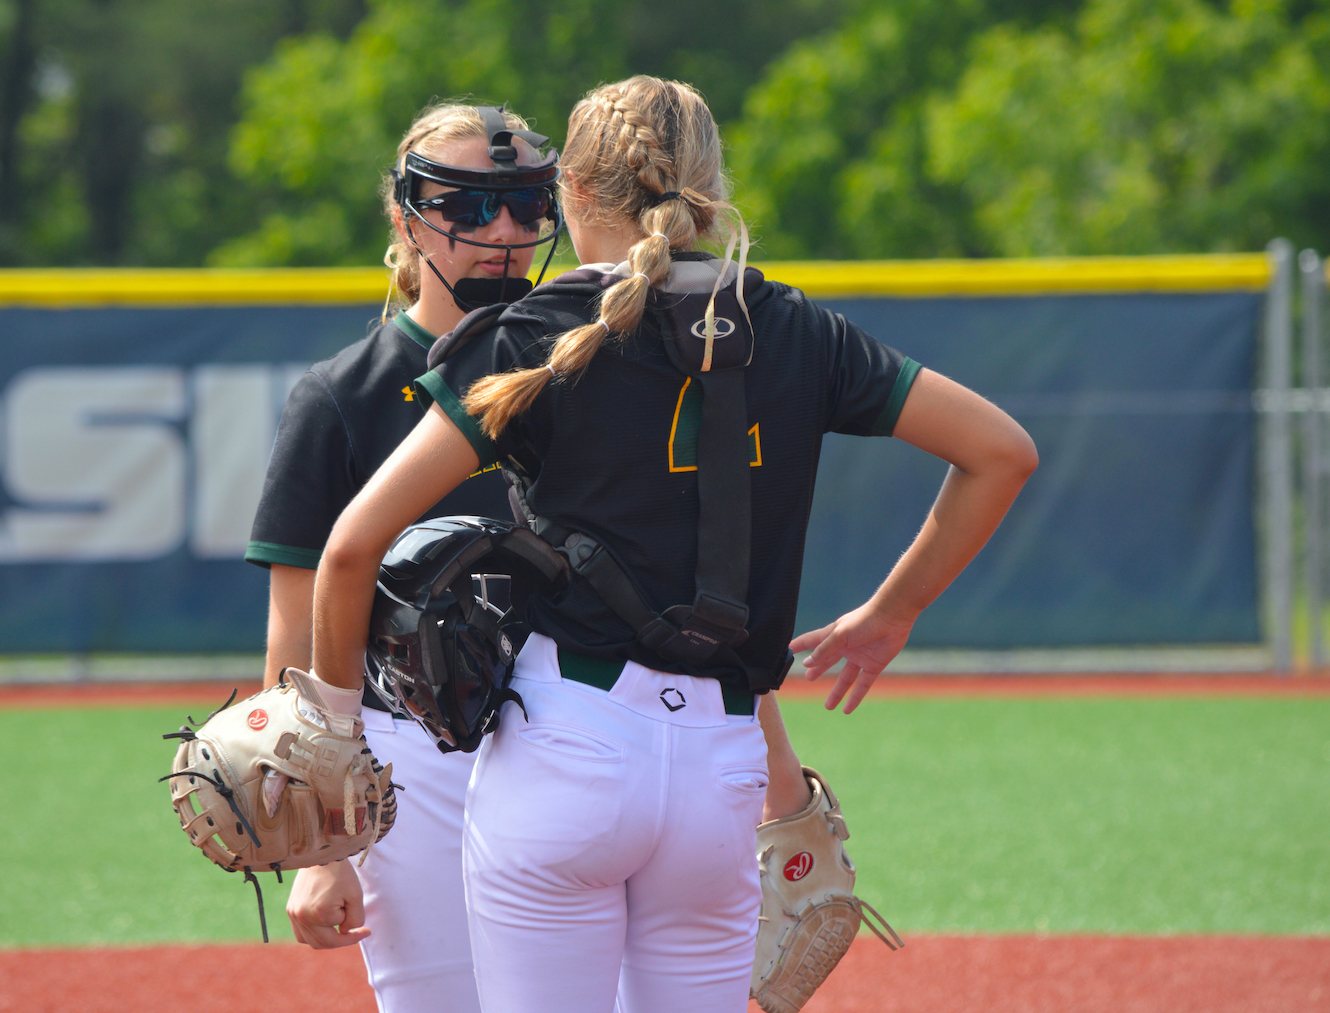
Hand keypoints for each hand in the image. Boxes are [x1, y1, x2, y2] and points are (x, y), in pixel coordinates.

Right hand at [286, 861, 369, 947]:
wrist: (322, 854)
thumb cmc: (340, 873)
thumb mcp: (355, 896)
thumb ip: (354, 919)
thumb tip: (344, 932)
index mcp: (318, 915)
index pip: (337, 939)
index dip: (354, 937)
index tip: (367, 931)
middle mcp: (301, 917)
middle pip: (322, 943)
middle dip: (340, 940)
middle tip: (355, 932)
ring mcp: (293, 913)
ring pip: (309, 940)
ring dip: (326, 939)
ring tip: (340, 927)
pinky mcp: (290, 908)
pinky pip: (300, 932)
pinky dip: (313, 933)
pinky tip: (326, 923)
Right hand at [790, 605, 914, 713]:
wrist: (892, 618)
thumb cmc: (864, 621)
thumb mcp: (839, 636)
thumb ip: (823, 650)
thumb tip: (806, 663)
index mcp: (834, 636)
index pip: (812, 642)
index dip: (800, 645)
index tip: (788, 650)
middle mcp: (846, 647)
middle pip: (828, 661)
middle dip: (818, 670)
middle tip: (808, 679)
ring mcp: (860, 657)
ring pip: (845, 678)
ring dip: (836, 692)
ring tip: (828, 706)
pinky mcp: (874, 665)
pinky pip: (862, 685)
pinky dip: (855, 697)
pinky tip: (847, 709)